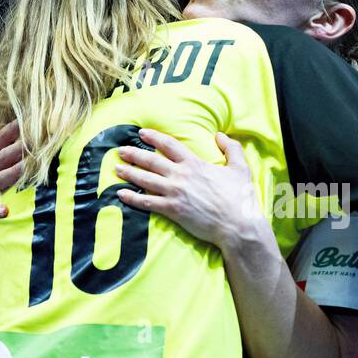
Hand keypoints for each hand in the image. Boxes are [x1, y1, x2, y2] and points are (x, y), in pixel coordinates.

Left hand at [114, 128, 262, 250]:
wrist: (237, 224)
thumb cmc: (240, 198)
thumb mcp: (241, 168)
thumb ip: (231, 148)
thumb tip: (219, 135)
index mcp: (195, 164)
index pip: (170, 145)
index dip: (154, 137)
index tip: (142, 133)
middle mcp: (181, 175)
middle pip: (152, 160)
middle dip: (134, 154)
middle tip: (121, 151)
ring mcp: (175, 193)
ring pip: (145, 179)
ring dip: (129, 173)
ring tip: (117, 168)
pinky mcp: (172, 210)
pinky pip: (147, 202)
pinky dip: (132, 197)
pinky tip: (121, 194)